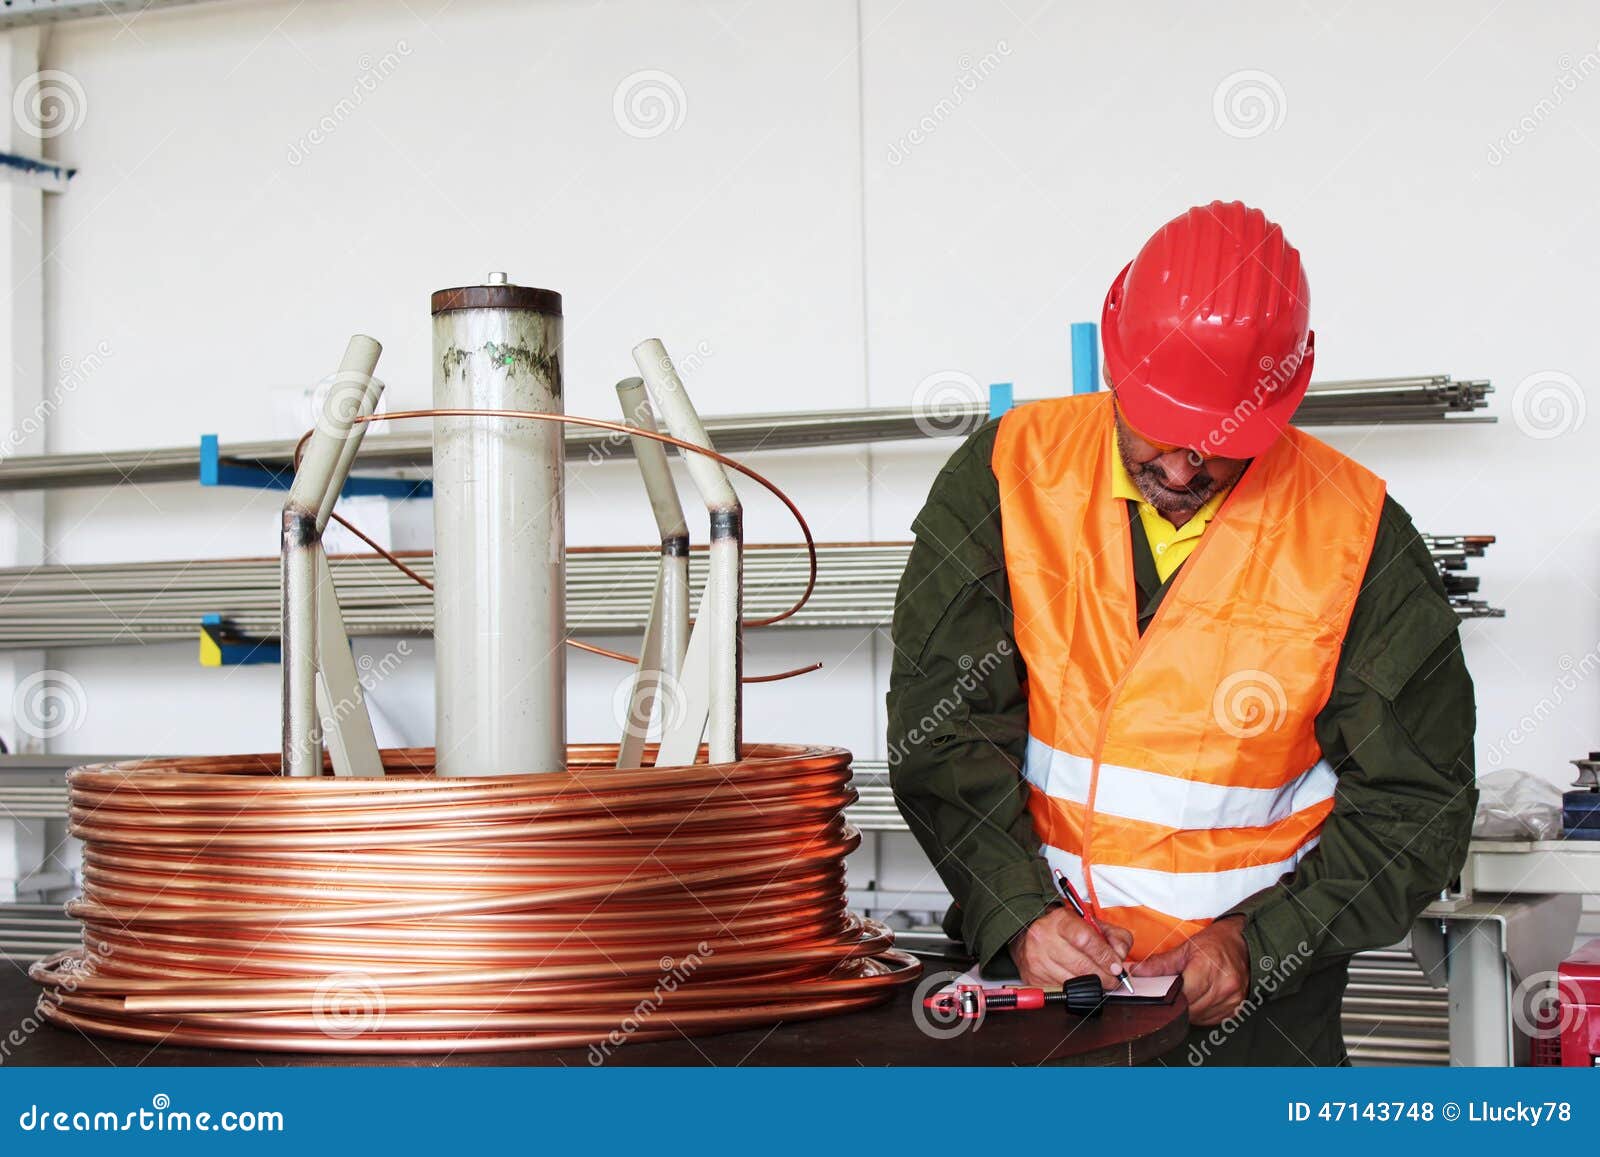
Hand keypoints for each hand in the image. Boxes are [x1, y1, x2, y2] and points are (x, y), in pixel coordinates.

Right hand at [1011, 908, 1133, 988]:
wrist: (1029, 937)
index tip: (1116, 966)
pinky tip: (1080, 982)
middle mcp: (1044, 938)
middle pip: (1081, 965)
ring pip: (1072, 981)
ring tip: (1100, 981)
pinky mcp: (1033, 977)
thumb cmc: (1064, 931)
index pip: (1085, 939)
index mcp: (1060, 920)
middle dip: (1104, 976)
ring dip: (1092, 985)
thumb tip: (1120, 954)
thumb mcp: (1091, 924)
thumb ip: (1114, 935)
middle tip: (1114, 979)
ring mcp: (1036, 959)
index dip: (1104, 955)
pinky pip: (1062, 990)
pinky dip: (1076, 990)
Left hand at [1132, 915, 1249, 1025]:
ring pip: (1200, 1017)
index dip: (1168, 998)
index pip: (1181, 995)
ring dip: (1190, 1010)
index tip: (1159, 995)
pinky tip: (1200, 999)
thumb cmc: (1215, 943)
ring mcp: (1232, 999)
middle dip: (1177, 1004)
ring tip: (1189, 993)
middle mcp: (1223, 986)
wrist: (1244, 944)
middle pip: (1190, 1008)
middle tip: (1173, 994)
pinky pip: (1212, 1019)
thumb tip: (1137, 972)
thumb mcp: (1186, 948)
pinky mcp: (1236, 1008)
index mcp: (1208, 969)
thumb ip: (1160, 964)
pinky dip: (1202, 1013)